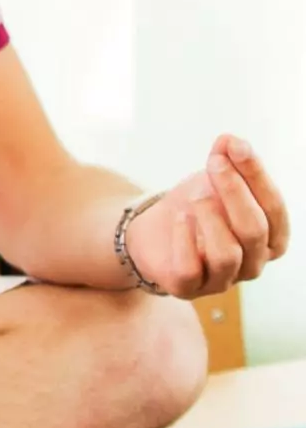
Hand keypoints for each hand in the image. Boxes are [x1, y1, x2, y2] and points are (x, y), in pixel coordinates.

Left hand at [120, 137, 288, 297]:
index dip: (256, 176)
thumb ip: (225, 161)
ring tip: (195, 196)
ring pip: (227, 254)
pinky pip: (191, 270)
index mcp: (271, 238)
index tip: (234, 146)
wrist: (152, 232)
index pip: (274, 208)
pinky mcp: (188, 288)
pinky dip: (185, 240)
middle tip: (214, 164)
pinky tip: (180, 217)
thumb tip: (230, 139)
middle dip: (234, 192)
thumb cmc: (195, 207)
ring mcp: (223, 280)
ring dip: (211, 219)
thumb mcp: (211, 180)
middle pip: (254, 230)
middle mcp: (253, 263)